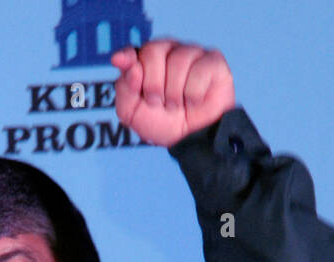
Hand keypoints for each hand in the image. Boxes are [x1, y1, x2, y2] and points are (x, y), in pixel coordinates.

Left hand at [111, 40, 234, 147]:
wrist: (191, 140)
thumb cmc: (163, 123)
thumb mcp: (133, 113)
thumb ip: (125, 89)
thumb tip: (131, 67)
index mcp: (147, 61)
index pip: (134, 50)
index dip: (128, 57)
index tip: (119, 62)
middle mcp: (169, 52)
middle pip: (153, 50)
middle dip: (152, 84)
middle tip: (158, 102)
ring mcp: (192, 54)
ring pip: (178, 59)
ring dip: (174, 92)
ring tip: (177, 104)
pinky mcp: (214, 62)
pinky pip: (200, 70)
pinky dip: (193, 93)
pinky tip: (194, 101)